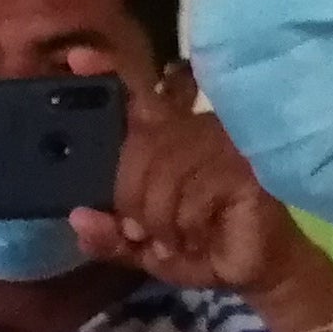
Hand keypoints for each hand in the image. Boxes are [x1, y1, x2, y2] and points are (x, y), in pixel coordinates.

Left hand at [71, 89, 332, 331]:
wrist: (257, 271)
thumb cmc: (202, 247)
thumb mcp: (143, 247)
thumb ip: (108, 234)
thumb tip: (79, 219)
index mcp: (166, 137)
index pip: (134, 96)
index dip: (108, 73)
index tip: (76, 59)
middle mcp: (194, 126)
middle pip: (139, 149)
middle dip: (133, 200)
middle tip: (145, 231)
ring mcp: (224, 141)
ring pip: (165, 173)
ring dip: (162, 219)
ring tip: (178, 238)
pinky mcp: (245, 166)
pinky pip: (195, 192)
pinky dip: (189, 225)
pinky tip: (203, 235)